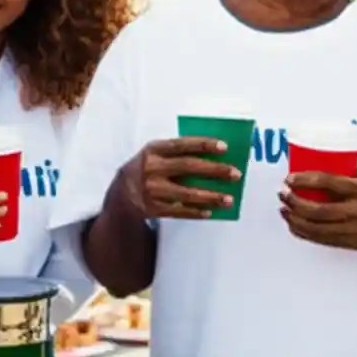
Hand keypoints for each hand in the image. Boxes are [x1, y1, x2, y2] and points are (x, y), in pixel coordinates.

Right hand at [118, 137, 239, 218]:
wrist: (121, 192)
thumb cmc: (147, 167)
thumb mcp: (155, 153)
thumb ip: (178, 152)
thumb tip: (213, 156)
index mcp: (153, 150)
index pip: (182, 144)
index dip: (203, 144)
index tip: (224, 147)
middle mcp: (152, 168)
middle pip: (188, 167)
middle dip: (214, 171)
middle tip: (235, 174)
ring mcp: (152, 190)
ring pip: (186, 194)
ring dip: (210, 197)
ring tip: (228, 199)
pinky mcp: (153, 208)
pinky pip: (179, 211)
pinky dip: (196, 212)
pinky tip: (211, 211)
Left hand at [278, 163, 356, 250]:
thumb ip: (355, 170)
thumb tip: (330, 160)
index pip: (329, 183)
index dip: (305, 180)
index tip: (290, 178)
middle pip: (317, 209)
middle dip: (294, 201)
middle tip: (283, 193)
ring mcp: (353, 230)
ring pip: (316, 228)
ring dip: (294, 219)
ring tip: (283, 209)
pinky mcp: (350, 243)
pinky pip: (321, 239)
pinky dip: (304, 233)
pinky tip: (294, 224)